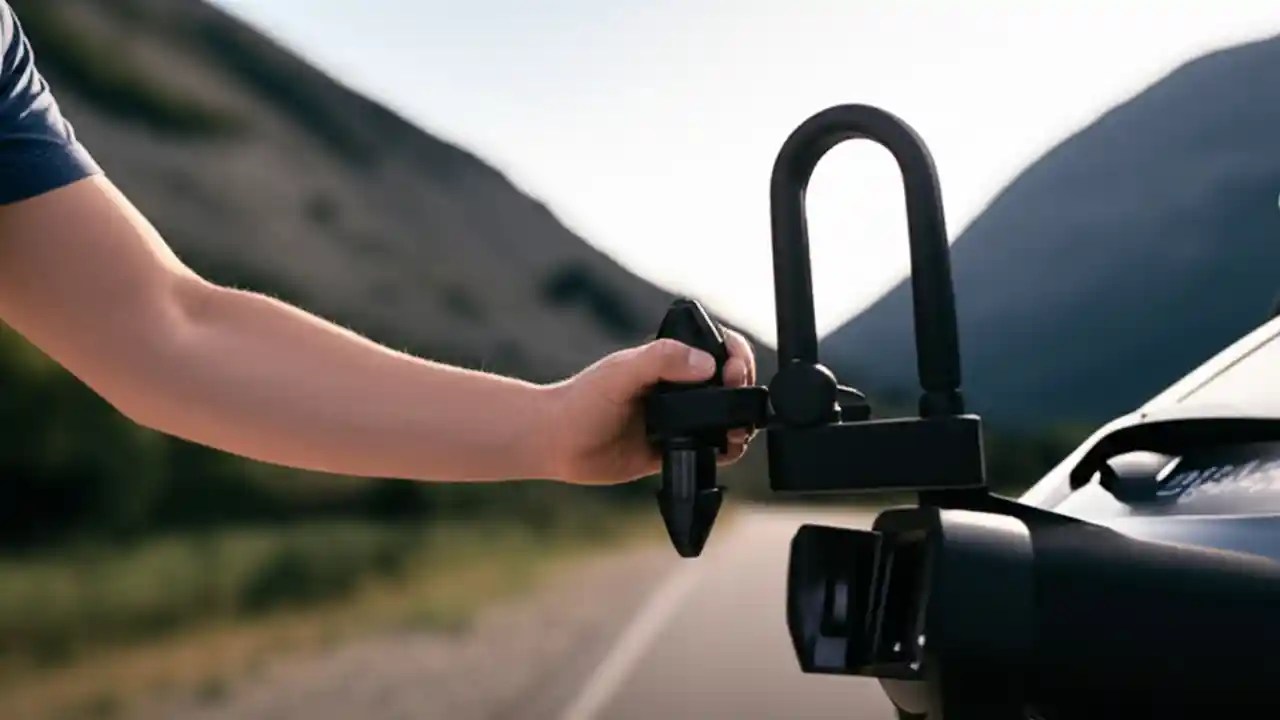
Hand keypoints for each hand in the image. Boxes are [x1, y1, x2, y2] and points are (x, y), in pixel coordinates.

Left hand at [545, 328, 756, 485]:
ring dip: (739, 423)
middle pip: (727, 383)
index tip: (732, 370)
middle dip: (743, 389)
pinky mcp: (672, 449)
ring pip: (723, 417)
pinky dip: (724, 450)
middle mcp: (676, 387)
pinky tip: (723, 450)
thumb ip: (662, 360)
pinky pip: (709, 449)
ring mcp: (676, 419)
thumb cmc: (581, 400)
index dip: (734, 356)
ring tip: (736, 431)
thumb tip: (707, 363)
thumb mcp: (622, 372)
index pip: (715, 348)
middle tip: (737, 398)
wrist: (556, 443)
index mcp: (667, 361)